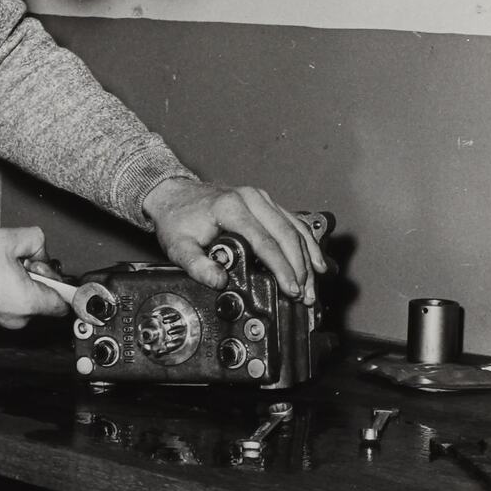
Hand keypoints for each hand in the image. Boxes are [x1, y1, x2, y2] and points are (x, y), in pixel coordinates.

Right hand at [0, 227, 69, 327]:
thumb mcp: (6, 238)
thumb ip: (34, 239)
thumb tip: (39, 246)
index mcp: (29, 302)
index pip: (63, 303)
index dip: (61, 282)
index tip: (51, 269)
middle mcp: (17, 318)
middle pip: (42, 298)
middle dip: (35, 275)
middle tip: (18, 258)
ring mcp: (0, 321)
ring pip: (23, 299)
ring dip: (18, 280)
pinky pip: (6, 303)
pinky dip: (3, 288)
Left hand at [141, 177, 327, 304]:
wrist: (174, 196)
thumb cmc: (178, 219)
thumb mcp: (179, 246)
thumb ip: (197, 266)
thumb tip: (219, 282)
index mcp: (230, 208)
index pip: (265, 241)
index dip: (281, 268)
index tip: (291, 288)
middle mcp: (250, 199)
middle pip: (287, 234)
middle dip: (300, 268)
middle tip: (305, 294)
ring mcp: (260, 198)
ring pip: (295, 228)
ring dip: (308, 258)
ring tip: (313, 285)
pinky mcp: (265, 202)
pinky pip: (293, 222)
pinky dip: (307, 243)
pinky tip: (316, 261)